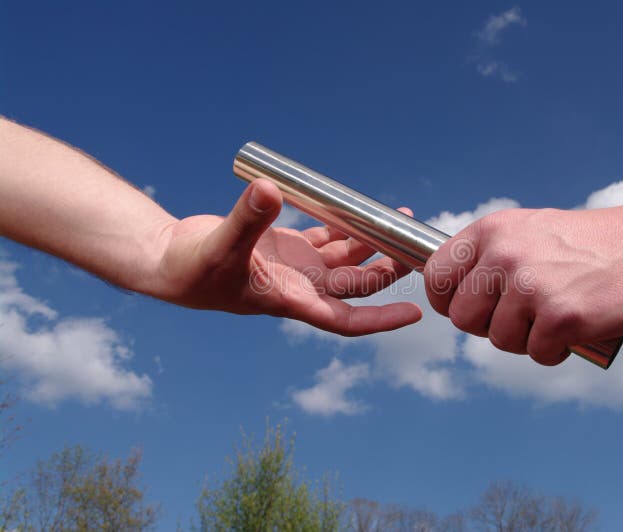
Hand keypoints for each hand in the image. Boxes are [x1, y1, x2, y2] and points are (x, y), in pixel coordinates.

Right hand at [148, 180, 421, 334]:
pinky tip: (358, 209)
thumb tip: (268, 189)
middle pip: (358, 282)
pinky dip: (342, 225)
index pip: (347, 318)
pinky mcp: (287, 247)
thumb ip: (247, 219)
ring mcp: (296, 266)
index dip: (381, 319)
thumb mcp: (222, 245)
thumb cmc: (192, 268)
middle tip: (414, 242)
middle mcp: (302, 286)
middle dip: (389, 266)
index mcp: (293, 299)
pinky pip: (325, 237)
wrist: (169, 260)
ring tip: (397, 216)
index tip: (415, 313)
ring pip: (346, 257)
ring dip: (371, 240)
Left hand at [424, 207, 622, 364]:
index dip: (447, 302)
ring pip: (499, 340)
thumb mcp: (524, 231)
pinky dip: (554, 352)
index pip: (435, 277)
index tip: (470, 308)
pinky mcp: (559, 316)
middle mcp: (504, 255)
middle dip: (489, 327)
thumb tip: (446, 296)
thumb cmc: (582, 246)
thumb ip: (486, 257)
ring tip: (552, 319)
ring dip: (525, 340)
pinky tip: (571, 332)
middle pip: (463, 318)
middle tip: (522, 318)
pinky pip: (536, 353)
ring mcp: (530, 286)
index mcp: (490, 231)